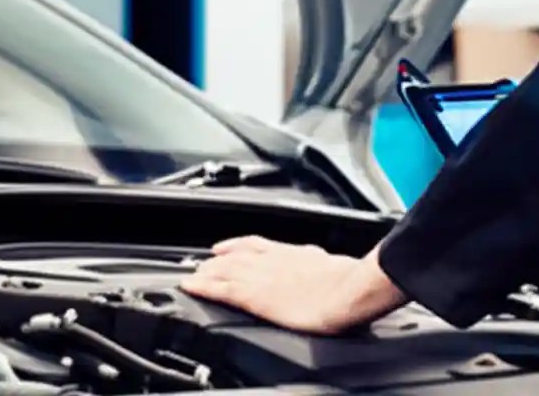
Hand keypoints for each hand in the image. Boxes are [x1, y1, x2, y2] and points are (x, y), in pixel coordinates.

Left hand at [179, 236, 407, 335]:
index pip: (256, 244)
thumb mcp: (332, 264)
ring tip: (192, 275)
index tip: (224, 246)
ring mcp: (261, 276)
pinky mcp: (253, 295)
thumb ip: (319, 264)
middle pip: (235, 255)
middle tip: (201, 264)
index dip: (237, 244)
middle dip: (216, 259)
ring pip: (223, 269)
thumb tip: (324, 265)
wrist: (346, 290)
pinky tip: (191, 286)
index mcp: (292, 252)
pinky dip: (202, 286)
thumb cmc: (347, 280)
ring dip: (205, 271)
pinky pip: (220, 288)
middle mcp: (272, 260)